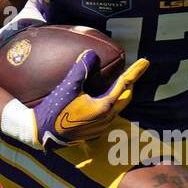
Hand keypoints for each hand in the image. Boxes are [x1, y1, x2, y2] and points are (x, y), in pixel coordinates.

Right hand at [32, 51, 149, 147]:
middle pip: (125, 97)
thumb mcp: (68, 86)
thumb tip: (91, 53)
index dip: (135, 71)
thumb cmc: (55, 110)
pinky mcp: (93, 133)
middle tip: (133, 72)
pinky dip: (109, 105)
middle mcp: (107, 119)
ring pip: (117, 107)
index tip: (145, 61)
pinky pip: (108, 116)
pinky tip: (100, 100)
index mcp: (104, 107)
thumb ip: (82, 68)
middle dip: (129, 84)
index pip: (125, 84)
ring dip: (119, 95)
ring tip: (117, 84)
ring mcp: (101, 128)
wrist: (42, 133)